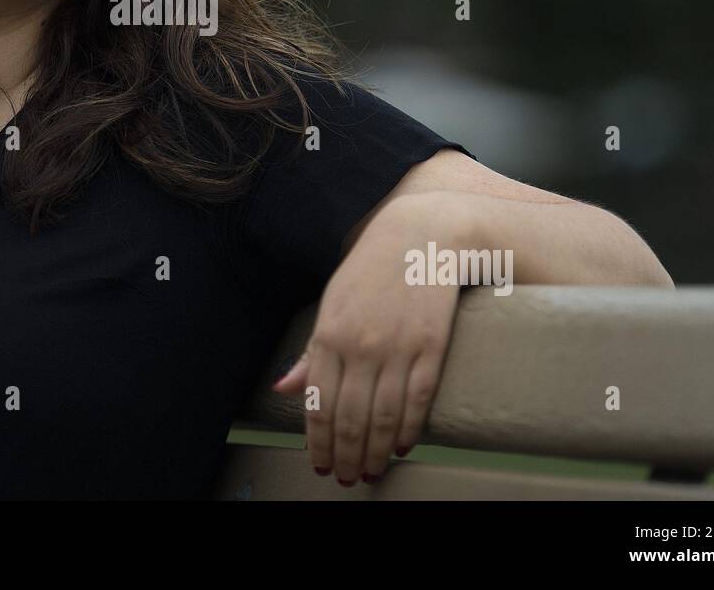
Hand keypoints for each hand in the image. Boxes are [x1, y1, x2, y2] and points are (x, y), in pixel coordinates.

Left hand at [270, 191, 467, 485]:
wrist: (420, 236)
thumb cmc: (369, 270)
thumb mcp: (331, 303)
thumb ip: (310, 351)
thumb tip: (282, 389)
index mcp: (329, 334)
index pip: (319, 403)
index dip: (317, 441)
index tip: (318, 464)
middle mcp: (361, 345)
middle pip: (349, 417)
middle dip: (344, 455)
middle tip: (344, 478)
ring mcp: (397, 347)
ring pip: (382, 417)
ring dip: (373, 452)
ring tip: (369, 472)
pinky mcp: (431, 346)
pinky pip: (417, 400)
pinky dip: (408, 429)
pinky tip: (401, 446)